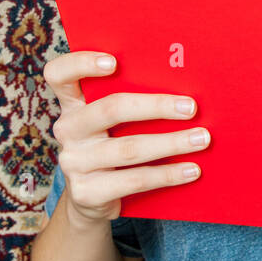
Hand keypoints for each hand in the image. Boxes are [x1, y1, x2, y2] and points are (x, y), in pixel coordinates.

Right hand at [43, 51, 207, 227]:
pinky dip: (168, 174)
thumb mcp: (114, 121)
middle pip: (110, 109)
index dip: (81, 63)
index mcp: (72, 103)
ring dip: (171, 142)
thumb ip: (133, 100)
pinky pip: (134, 180)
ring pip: (128, 148)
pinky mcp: (87, 192)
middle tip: (191, 107)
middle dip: (155, 106)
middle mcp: (68, 129)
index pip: (59, 74)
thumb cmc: (114, 143)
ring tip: (201, 139)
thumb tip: (185, 87)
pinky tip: (192, 169)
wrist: (94, 199)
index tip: (114, 61)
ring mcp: (74, 162)